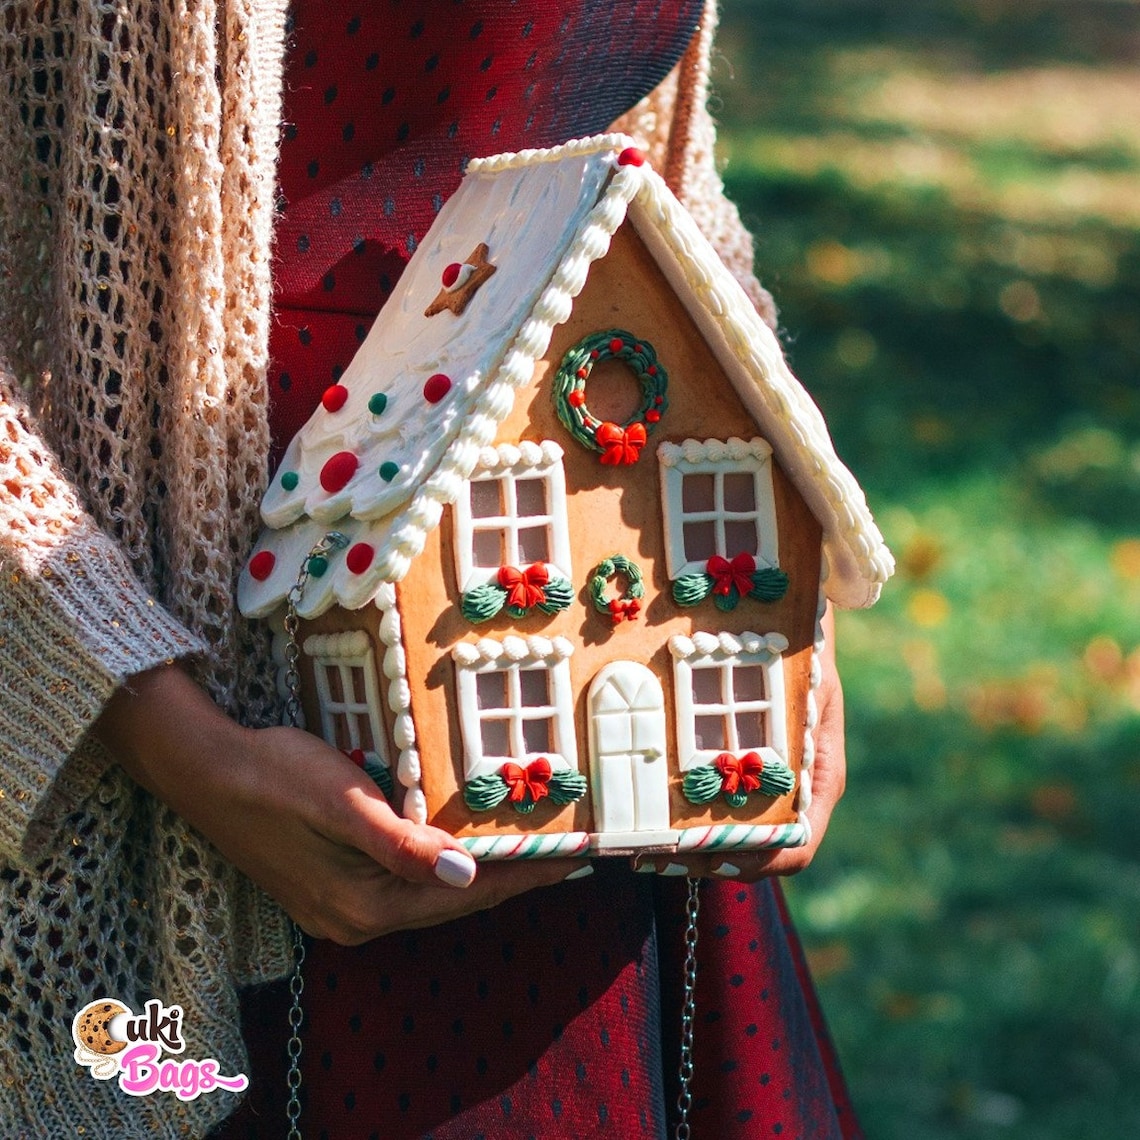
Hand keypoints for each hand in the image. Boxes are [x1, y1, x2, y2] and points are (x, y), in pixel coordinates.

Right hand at [94, 664, 577, 943]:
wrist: (203, 770)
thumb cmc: (274, 775)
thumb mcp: (343, 801)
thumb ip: (404, 846)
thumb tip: (467, 877)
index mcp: (362, 905)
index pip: (463, 896)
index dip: (519, 877)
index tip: (568, 862)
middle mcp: (353, 920)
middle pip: (449, 904)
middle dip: (506, 880)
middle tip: (560, 857)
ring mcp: (337, 909)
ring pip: (426, 897)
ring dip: (475, 876)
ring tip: (524, 853)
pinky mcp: (328, 888)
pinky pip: (401, 887)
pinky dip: (438, 870)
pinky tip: (458, 851)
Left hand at [633, 605, 846, 881]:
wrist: (791, 615)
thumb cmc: (805, 646)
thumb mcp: (810, 679)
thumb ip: (799, 721)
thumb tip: (768, 757)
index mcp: (818, 779)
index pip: (796, 848)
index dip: (755, 864)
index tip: (708, 858)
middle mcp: (792, 792)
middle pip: (753, 855)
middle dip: (704, 860)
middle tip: (651, 854)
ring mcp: (763, 783)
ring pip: (728, 839)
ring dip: (686, 848)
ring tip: (637, 844)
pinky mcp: (734, 770)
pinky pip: (710, 808)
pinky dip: (681, 820)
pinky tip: (644, 812)